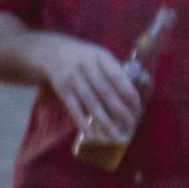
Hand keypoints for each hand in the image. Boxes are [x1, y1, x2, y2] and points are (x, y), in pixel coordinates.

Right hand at [46, 30, 151, 148]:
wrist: (50, 52)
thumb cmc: (84, 56)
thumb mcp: (100, 55)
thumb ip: (114, 70)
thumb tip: (133, 92)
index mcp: (101, 57)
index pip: (118, 77)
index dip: (129, 93)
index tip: (138, 108)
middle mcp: (87, 68)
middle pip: (106, 93)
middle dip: (120, 111)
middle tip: (131, 125)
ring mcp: (73, 80)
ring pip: (92, 104)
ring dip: (105, 122)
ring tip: (116, 135)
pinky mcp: (62, 91)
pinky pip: (74, 110)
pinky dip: (83, 123)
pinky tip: (92, 135)